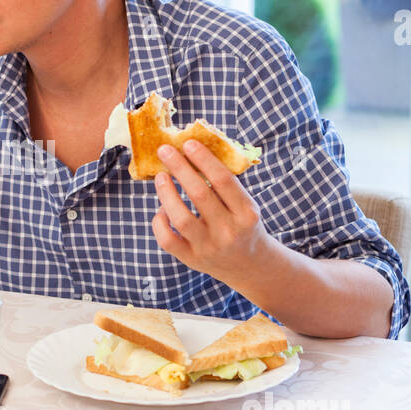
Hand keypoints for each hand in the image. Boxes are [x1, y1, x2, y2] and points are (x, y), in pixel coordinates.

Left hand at [150, 140, 272, 284]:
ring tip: (160, 176)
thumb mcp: (246, 206)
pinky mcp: (192, 260)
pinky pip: (168, 240)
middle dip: (179, 168)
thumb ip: (226, 186)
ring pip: (181, 218)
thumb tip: (194, 151)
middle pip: (200, 194)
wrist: (250, 266)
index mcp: (247, 213)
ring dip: (166, 193)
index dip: (203, 159)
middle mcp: (229, 231)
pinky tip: (162, 209)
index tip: (188, 143)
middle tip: (165, 150)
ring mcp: (209, 248)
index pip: (223, 180)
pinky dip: (159, 222)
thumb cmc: (243, 226)